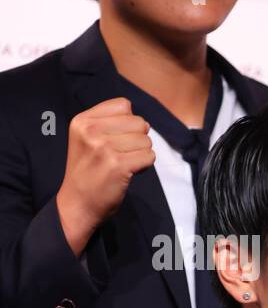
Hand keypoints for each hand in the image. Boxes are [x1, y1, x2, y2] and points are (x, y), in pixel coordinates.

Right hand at [55, 98, 154, 255]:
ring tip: (123, 164)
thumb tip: (144, 122)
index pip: (123, 105)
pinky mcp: (118, 165)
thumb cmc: (88, 170)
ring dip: (141, 154)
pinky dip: (145, 166)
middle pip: (139, 122)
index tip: (116, 138)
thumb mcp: (86, 138)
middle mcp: (91, 131)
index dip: (128, 123)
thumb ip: (109, 123)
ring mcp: (104, 148)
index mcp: (82, 120)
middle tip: (121, 154)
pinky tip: (129, 172)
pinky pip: (149, 157)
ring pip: (146, 141)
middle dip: (138, 139)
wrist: (78, 202)